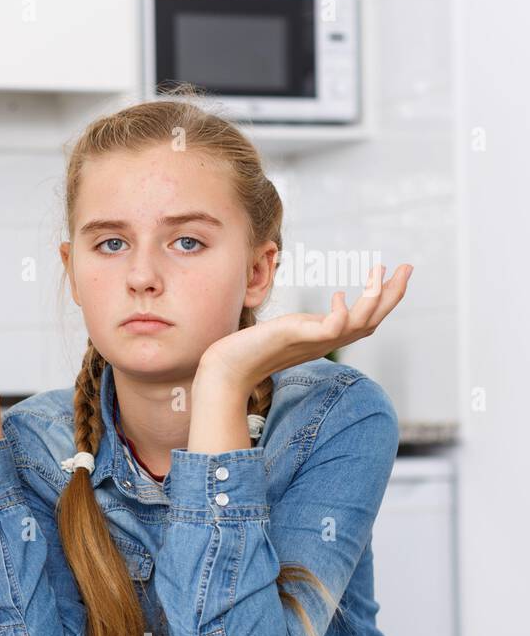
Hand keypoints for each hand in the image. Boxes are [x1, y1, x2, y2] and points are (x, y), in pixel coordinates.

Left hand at [199, 263, 411, 392]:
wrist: (228, 367)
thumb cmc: (253, 349)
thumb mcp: (287, 332)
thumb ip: (301, 328)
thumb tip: (304, 322)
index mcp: (326, 338)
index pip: (365, 321)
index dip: (384, 301)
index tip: (393, 274)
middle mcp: (326, 342)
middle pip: (372, 321)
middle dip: (393, 295)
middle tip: (408, 268)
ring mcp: (314, 342)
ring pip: (360, 324)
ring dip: (376, 298)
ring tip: (381, 271)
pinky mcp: (298, 338)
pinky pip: (331, 328)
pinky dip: (342, 312)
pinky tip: (341, 294)